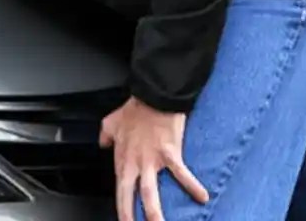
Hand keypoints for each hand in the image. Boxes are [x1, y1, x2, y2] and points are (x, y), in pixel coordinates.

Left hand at [99, 96, 208, 220]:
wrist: (152, 97)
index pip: (121, 190)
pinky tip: (203, 197)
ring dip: (155, 212)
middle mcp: (135, 163)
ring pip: (150, 192)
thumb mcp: (110, 122)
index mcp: (123, 159)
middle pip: (132, 196)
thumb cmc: (134, 109)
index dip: (122, 207)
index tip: (125, 220)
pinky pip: (181, 173)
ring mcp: (151, 160)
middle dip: (133, 217)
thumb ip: (105, 136)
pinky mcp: (169, 153)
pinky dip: (193, 185)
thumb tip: (102, 143)